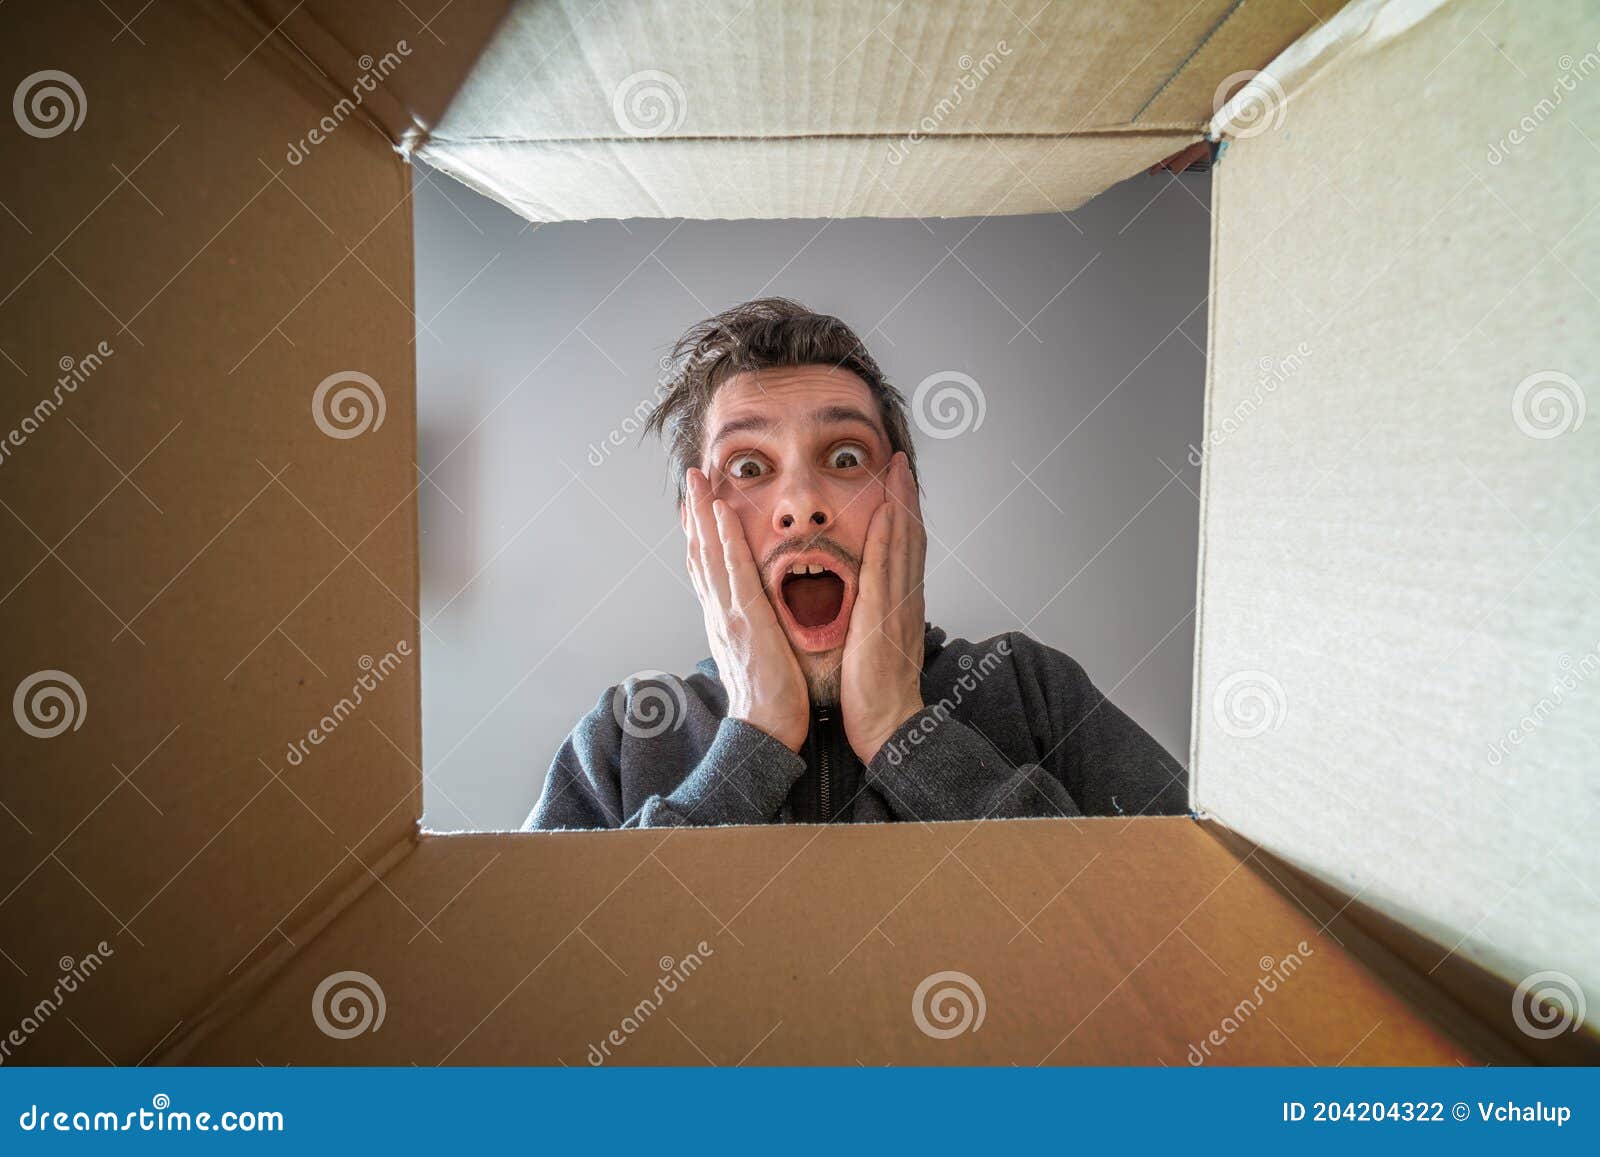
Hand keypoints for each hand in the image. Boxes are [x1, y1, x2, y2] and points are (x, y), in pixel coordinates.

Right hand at [683, 467, 810, 751]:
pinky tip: (721, 512)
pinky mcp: (745, 619)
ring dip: (702, 513)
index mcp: (724, 621)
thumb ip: (752, 633)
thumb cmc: (771, 701)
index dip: (700, 535)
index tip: (696, 505)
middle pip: (700, 553)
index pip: (707, 569)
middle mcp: (718, 612)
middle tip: (691, 477)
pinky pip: (733, 570)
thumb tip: (753, 621)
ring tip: (698, 479)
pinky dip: (724, 539)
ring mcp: (727, 614)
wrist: (766, 731)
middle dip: (694, 513)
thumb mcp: (757, 657)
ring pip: (709, 554)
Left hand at [841, 452, 926, 762]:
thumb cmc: (874, 692)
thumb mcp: (875, 644)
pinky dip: (886, 538)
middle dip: (905, 496)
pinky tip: (884, 513)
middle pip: (909, 536)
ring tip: (896, 469)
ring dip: (899, 503)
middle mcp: (905, 598)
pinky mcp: (883, 617)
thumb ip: (874, 617)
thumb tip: (868, 602)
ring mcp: (898, 606)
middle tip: (900, 461)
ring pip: (902, 544)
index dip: (901, 513)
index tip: (895, 483)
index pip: (903, 549)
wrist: (887, 724)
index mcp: (900, 605)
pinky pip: (885, 569)